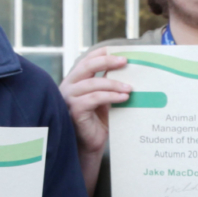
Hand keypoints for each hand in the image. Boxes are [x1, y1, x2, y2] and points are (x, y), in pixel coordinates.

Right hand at [58, 48, 130, 194]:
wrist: (90, 145)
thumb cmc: (97, 121)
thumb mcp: (104, 98)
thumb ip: (108, 83)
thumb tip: (124, 67)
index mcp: (74, 80)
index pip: (86, 60)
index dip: (101, 53)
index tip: (119, 51)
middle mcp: (68, 86)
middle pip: (87, 66)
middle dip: (107, 61)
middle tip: (125, 61)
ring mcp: (68, 98)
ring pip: (93, 84)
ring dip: (114, 83)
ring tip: (130, 87)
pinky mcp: (74, 110)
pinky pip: (94, 98)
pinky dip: (111, 96)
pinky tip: (124, 97)